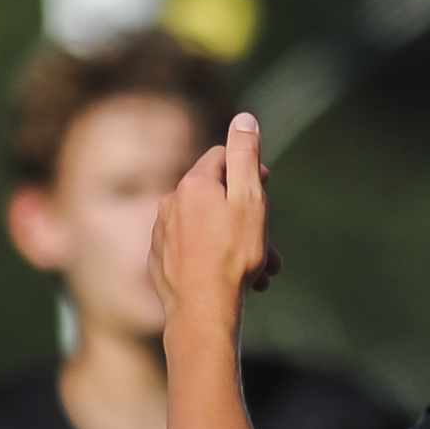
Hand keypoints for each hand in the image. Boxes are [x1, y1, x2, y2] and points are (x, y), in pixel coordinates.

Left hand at [149, 113, 281, 323]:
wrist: (202, 310)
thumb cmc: (232, 255)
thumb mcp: (250, 199)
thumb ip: (246, 156)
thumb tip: (244, 118)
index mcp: (193, 184)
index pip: (223, 158)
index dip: (248, 169)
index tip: (266, 188)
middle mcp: (171, 203)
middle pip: (216, 197)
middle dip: (247, 216)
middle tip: (271, 245)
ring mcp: (161, 233)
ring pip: (206, 227)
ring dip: (234, 242)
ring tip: (261, 272)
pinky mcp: (159, 260)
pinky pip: (190, 249)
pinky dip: (212, 257)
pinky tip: (230, 279)